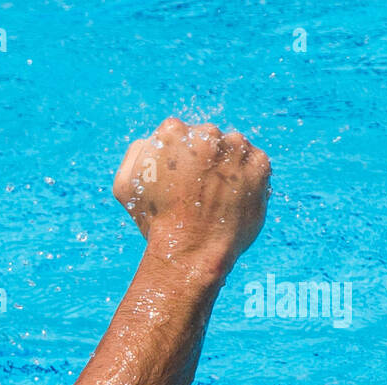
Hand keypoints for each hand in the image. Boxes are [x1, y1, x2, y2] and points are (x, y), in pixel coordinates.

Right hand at [112, 117, 270, 280]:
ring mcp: (236, 147)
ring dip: (226, 167)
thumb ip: (137, 152)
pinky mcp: (260, 164)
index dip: (176, 160)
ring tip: (215, 198)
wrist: (191, 251)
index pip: (177, 134)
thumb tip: (152, 141)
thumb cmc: (156, 221)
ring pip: (232, 149)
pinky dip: (247, 178)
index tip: (176, 182)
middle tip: (195, 193)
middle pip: (206, 139)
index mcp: (171, 132)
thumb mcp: (125, 186)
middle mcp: (206, 133)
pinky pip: (255, 163)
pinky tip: (232, 199)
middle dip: (202, 161)